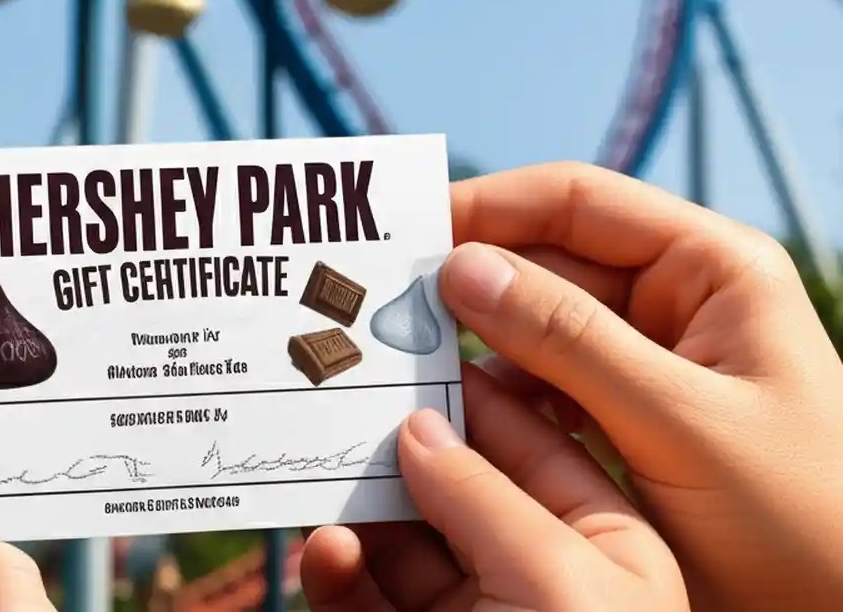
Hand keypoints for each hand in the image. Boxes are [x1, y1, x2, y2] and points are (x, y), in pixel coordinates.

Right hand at [301, 364, 687, 610]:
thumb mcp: (565, 586)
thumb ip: (490, 498)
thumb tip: (419, 427)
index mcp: (603, 543)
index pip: (527, 436)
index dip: (470, 381)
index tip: (410, 337)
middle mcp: (534, 570)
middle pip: (451, 478)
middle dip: (393, 438)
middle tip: (339, 387)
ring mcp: (472, 610)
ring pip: (397, 534)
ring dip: (355, 504)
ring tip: (318, 473)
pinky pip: (366, 595)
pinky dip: (340, 572)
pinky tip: (325, 555)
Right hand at [438, 162, 842, 609]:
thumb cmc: (805, 515)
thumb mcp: (682, 420)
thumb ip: (570, 340)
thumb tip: (463, 268)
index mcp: (710, 269)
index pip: (579, 202)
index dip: (490, 206)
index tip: (412, 229)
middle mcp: (673, 302)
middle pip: (547, 261)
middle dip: (470, 279)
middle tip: (385, 300)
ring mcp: (645, 362)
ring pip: (535, 328)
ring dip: (474, 342)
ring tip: (404, 358)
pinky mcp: (622, 419)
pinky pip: (542, 386)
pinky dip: (495, 396)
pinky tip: (451, 410)